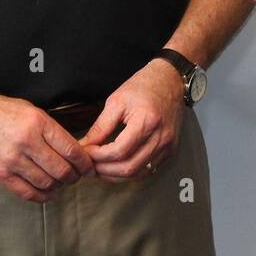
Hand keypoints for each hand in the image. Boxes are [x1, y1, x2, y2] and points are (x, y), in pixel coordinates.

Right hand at [0, 91, 97, 203]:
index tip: (89, 167)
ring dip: (59, 186)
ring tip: (61, 183)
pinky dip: (42, 195)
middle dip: (75, 177)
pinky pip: (27, 192)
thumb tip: (73, 150)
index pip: (71, 149)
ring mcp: (11, 160)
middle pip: (62, 170)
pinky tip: (47, 192)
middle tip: (77, 177)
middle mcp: (26, 141)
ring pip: (47, 183)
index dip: (85, 163)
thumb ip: (50, 130)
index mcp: (38, 123)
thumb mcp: (30, 110)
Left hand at [80, 60, 185, 180]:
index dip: (98, 156)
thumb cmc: (144, 86)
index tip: (86, 152)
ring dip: (116, 175)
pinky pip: (147, 170)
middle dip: (104, 170)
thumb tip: (84, 146)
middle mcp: (160, 137)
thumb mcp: (117, 101)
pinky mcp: (170, 150)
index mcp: (147, 121)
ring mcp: (167, 146)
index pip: (118, 151)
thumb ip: (100, 127)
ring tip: (100, 167)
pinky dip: (130, 172)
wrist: (171, 80)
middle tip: (89, 164)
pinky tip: (117, 166)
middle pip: (129, 167)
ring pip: (138, 173)